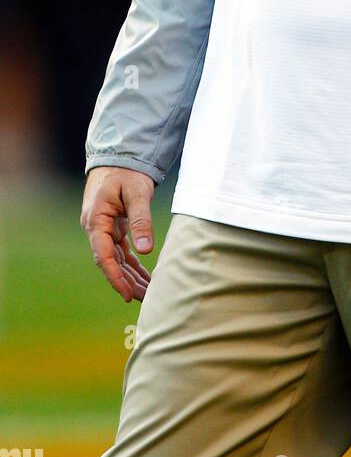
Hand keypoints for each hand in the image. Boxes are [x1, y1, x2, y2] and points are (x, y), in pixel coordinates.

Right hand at [81, 167, 154, 302]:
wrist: (120, 156)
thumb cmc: (127, 171)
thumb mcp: (137, 192)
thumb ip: (141, 219)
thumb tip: (145, 250)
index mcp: (96, 219)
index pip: (103, 256)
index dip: (115, 277)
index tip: (127, 294)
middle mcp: (97, 227)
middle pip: (110, 262)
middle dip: (126, 282)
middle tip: (146, 300)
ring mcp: (104, 229)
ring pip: (116, 259)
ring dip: (130, 277)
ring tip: (148, 295)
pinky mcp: (114, 228)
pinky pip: (121, 252)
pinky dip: (132, 265)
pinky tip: (144, 279)